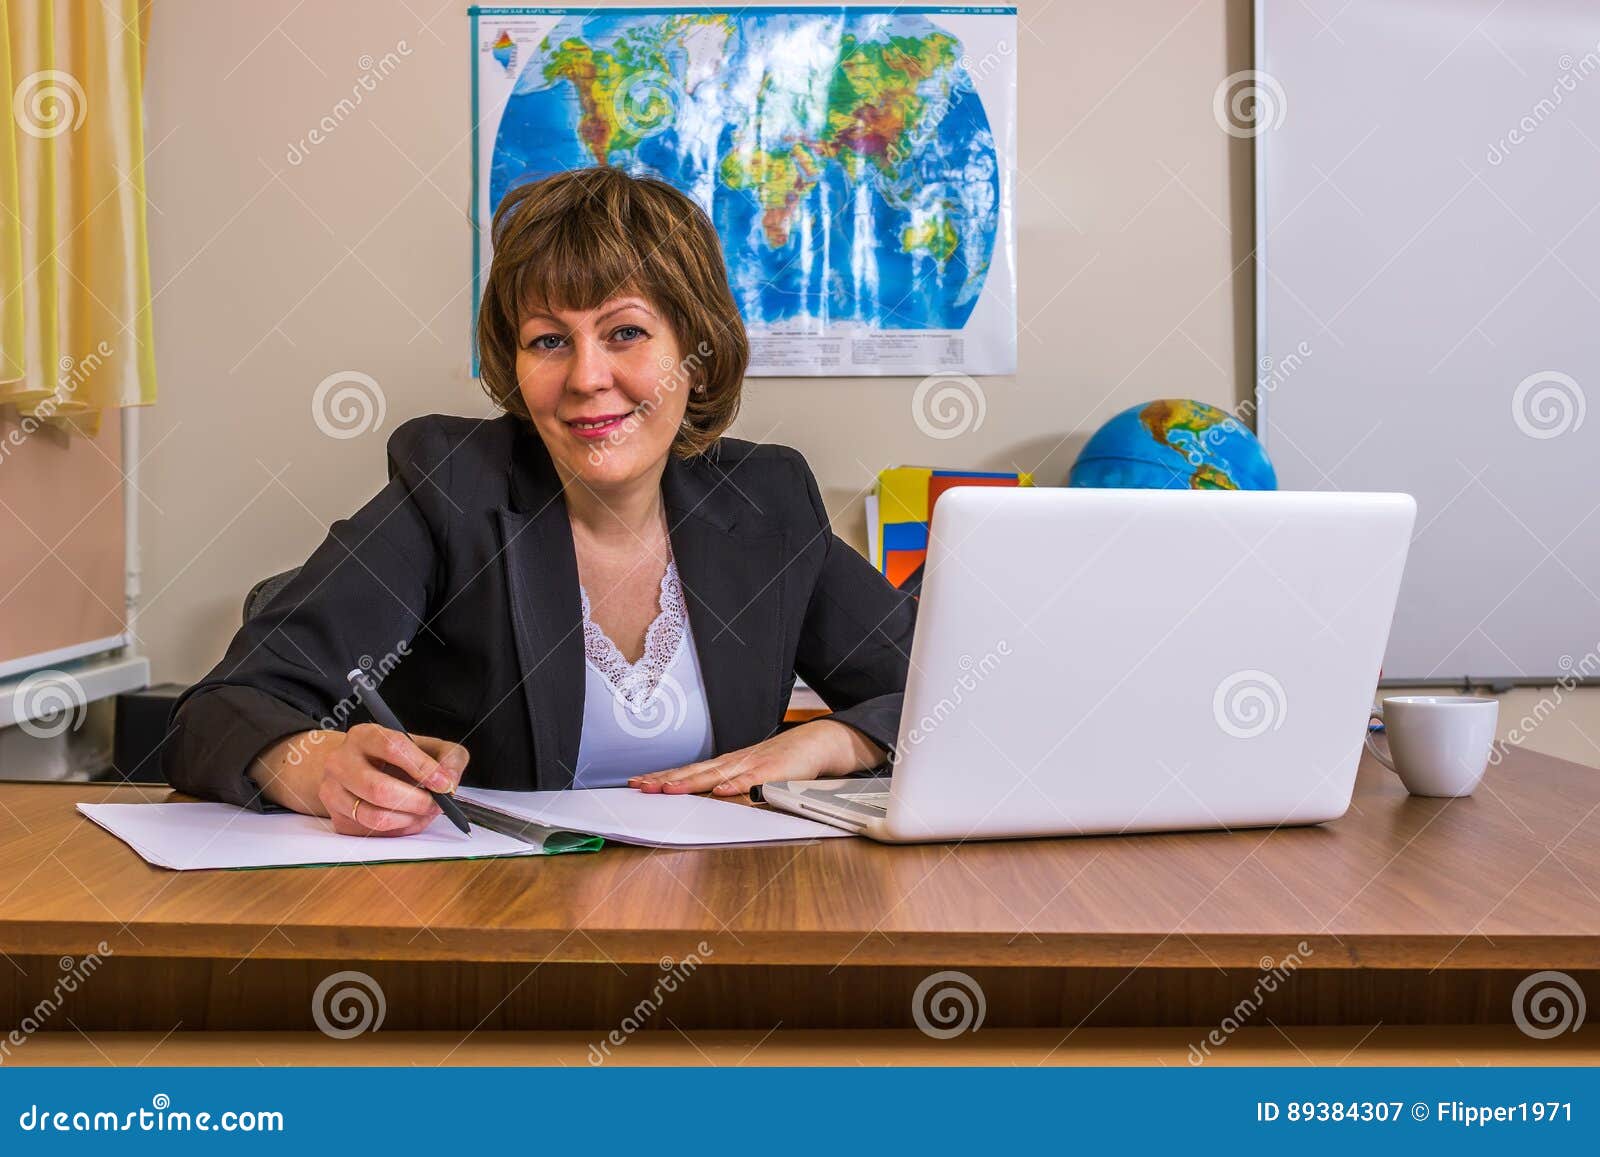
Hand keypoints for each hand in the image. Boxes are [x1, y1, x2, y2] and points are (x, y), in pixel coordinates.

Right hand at [254, 725, 469, 836]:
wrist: (357, 769)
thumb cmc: (396, 758)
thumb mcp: (427, 746)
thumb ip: (448, 757)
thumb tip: (450, 781)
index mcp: (364, 736)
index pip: (392, 748)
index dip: (422, 768)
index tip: (443, 784)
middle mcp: (341, 762)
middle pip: (379, 789)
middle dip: (417, 802)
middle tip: (437, 805)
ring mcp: (333, 792)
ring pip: (375, 817)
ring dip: (409, 820)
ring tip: (424, 813)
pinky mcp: (338, 819)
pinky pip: (372, 834)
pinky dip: (399, 830)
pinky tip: (408, 818)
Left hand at [629, 719, 885, 796]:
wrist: (816, 744)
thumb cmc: (782, 761)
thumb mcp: (749, 774)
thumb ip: (728, 786)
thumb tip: (703, 799)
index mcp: (726, 765)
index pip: (688, 771)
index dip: (663, 777)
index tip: (637, 783)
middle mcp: (733, 763)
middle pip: (694, 772)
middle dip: (665, 780)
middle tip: (640, 787)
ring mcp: (752, 766)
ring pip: (716, 776)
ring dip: (691, 783)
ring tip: (667, 790)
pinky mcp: (773, 772)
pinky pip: (752, 780)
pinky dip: (736, 785)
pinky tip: (721, 791)